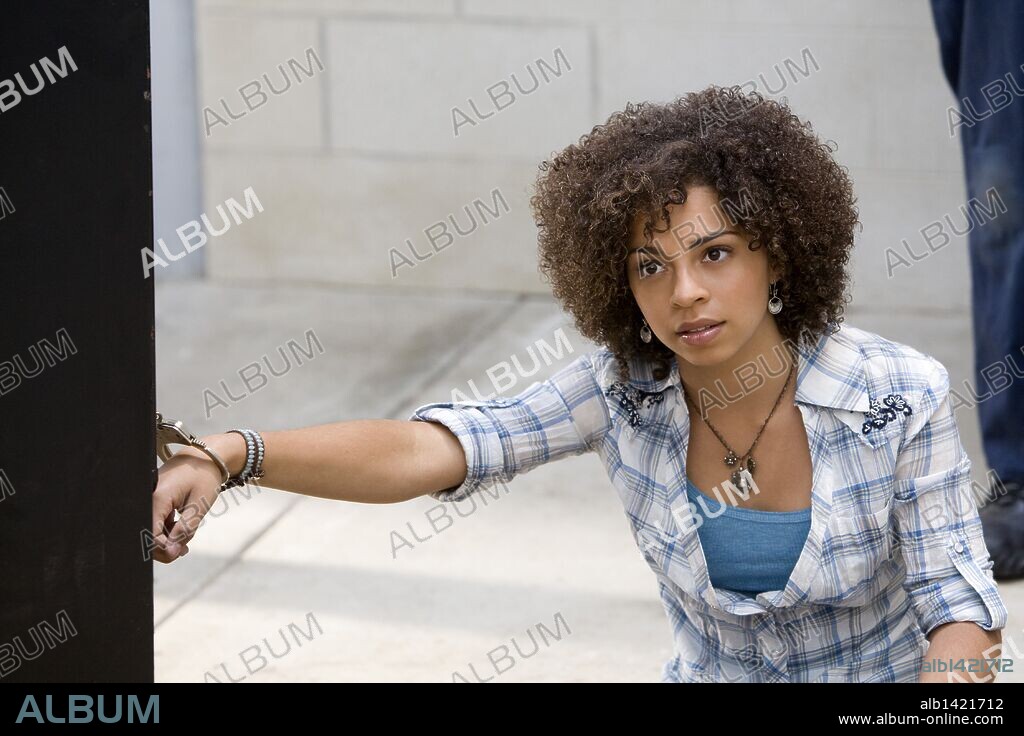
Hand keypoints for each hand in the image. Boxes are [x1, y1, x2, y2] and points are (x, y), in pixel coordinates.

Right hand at [150, 438, 237, 563]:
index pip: (150, 534)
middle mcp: (148, 498)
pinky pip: (156, 520)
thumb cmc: (204, 476)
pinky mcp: (154, 499)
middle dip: (165, 546)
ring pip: (152, 529)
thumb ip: (185, 529)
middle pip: (147, 533)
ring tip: (186, 539)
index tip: (179, 553)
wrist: (205, 456)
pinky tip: (181, 530)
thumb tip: (172, 551)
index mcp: (157, 498)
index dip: (163, 548)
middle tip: (183, 550)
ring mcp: (150, 498)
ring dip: (167, 538)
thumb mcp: (199, 506)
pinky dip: (167, 529)